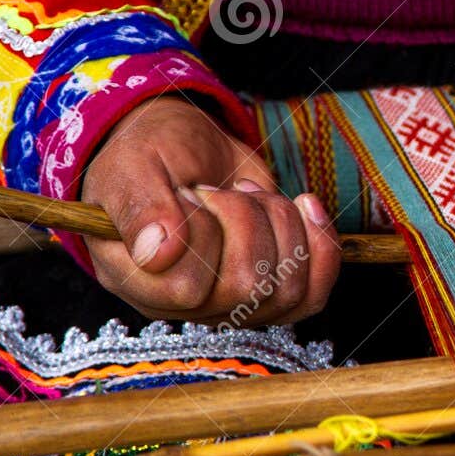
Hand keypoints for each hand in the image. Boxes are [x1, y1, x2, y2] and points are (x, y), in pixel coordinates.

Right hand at [80, 96, 340, 323]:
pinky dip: (320, 241)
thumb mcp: (133, 165)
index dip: (203, 231)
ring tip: (250, 194)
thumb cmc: (153, 154)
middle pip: (247, 289)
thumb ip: (140, 207)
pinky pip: (314, 292)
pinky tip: (304, 204)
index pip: (189, 287)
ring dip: (280, 223)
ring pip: (287, 289)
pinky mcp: (273, 293)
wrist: (193, 149)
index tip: (189, 194)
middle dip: (248, 219)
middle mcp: (184, 305)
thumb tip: (159, 254)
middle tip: (224, 191)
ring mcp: (232, 305)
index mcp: (135, 280)